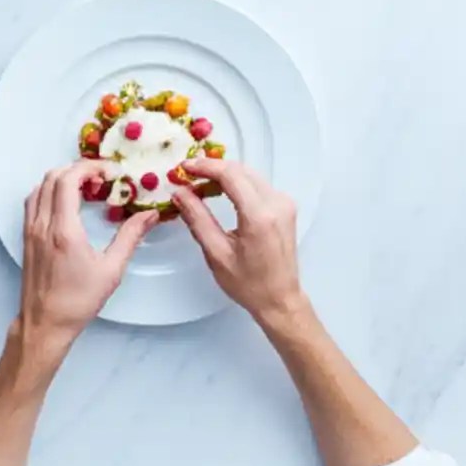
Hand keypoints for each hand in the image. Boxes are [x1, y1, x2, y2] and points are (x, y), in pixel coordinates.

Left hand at [18, 161, 159, 347]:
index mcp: (64, 230)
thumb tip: (149, 216)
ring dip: (62, 178)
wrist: (45, 323)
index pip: (69, 180)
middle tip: (100, 178)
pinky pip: (33, 201)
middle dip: (78, 169)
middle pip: (53, 177)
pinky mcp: (27, 237)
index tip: (108, 172)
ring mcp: (31, 230)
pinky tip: (65, 202)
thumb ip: (130, 237)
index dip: (89, 167)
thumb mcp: (111, 270)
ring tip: (84, 187)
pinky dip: (49, 191)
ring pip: (40, 186)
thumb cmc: (77, 301)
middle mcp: (43, 225)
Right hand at [172, 159, 304, 320]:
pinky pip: (257, 185)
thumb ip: (197, 218)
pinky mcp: (284, 207)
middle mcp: (276, 204)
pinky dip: (237, 183)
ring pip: (249, 174)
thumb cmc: (249, 283)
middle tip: (187, 175)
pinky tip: (220, 191)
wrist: (280, 299)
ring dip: (224, 174)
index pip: (231, 175)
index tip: (184, 168)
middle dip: (212, 168)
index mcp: (259, 216)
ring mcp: (284, 204)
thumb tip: (180, 194)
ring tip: (199, 183)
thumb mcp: (216, 253)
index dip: (205, 167)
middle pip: (241, 170)